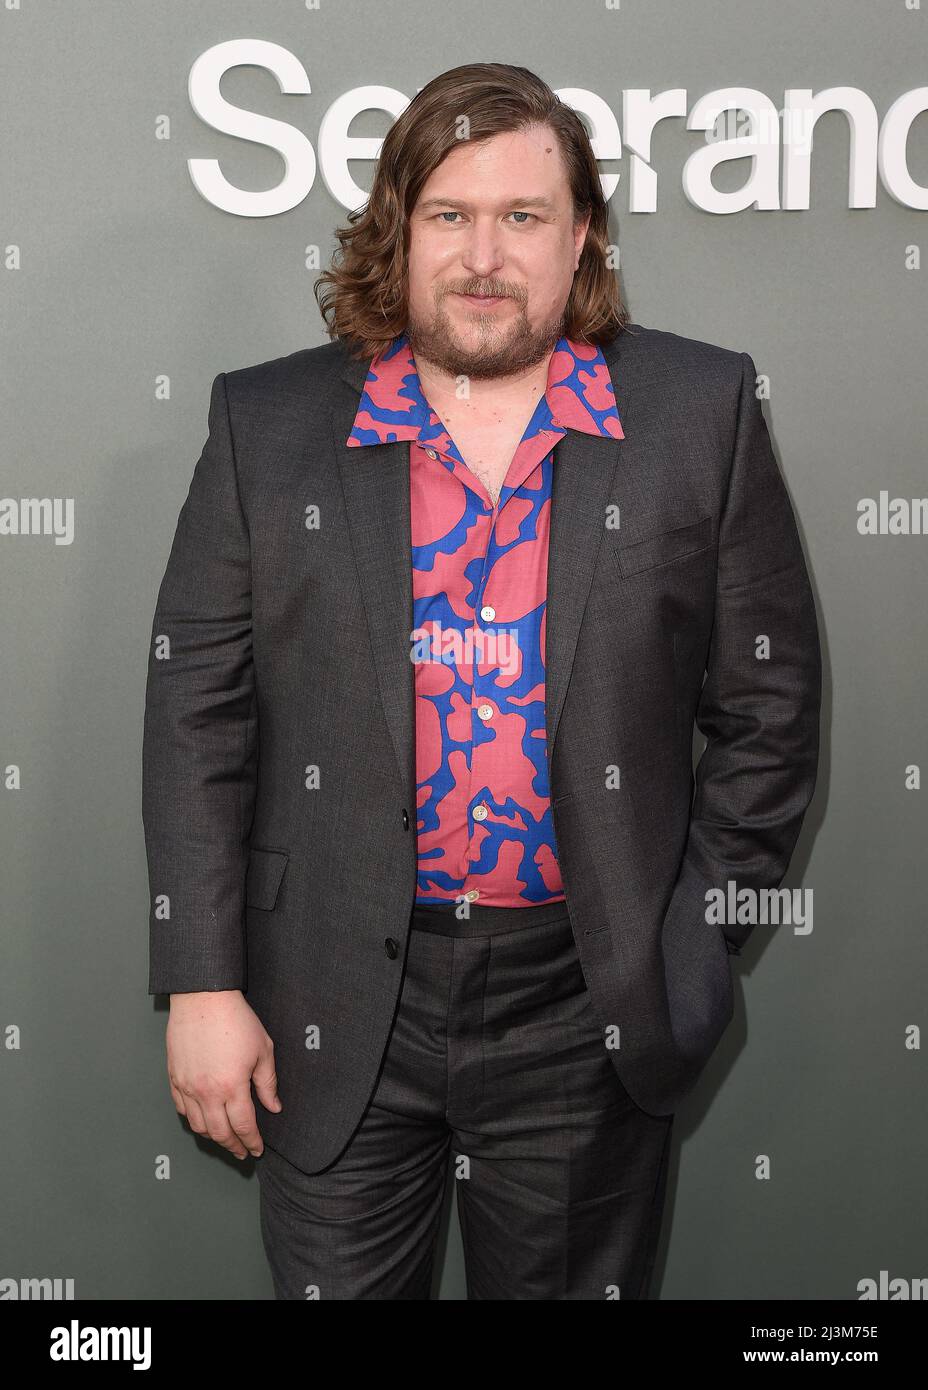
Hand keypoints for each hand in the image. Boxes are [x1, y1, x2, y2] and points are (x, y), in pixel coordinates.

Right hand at [166, 990, 280, 1158]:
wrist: (203, 999)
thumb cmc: (236, 1020)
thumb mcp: (263, 1050)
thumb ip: (268, 1083)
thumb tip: (274, 1106)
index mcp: (232, 1087)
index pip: (243, 1126)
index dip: (252, 1142)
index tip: (257, 1149)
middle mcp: (207, 1092)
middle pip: (219, 1133)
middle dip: (233, 1146)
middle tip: (242, 1152)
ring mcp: (187, 1086)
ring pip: (198, 1125)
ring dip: (213, 1137)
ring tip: (224, 1138)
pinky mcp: (174, 1077)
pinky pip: (181, 1109)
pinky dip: (193, 1119)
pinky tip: (203, 1119)